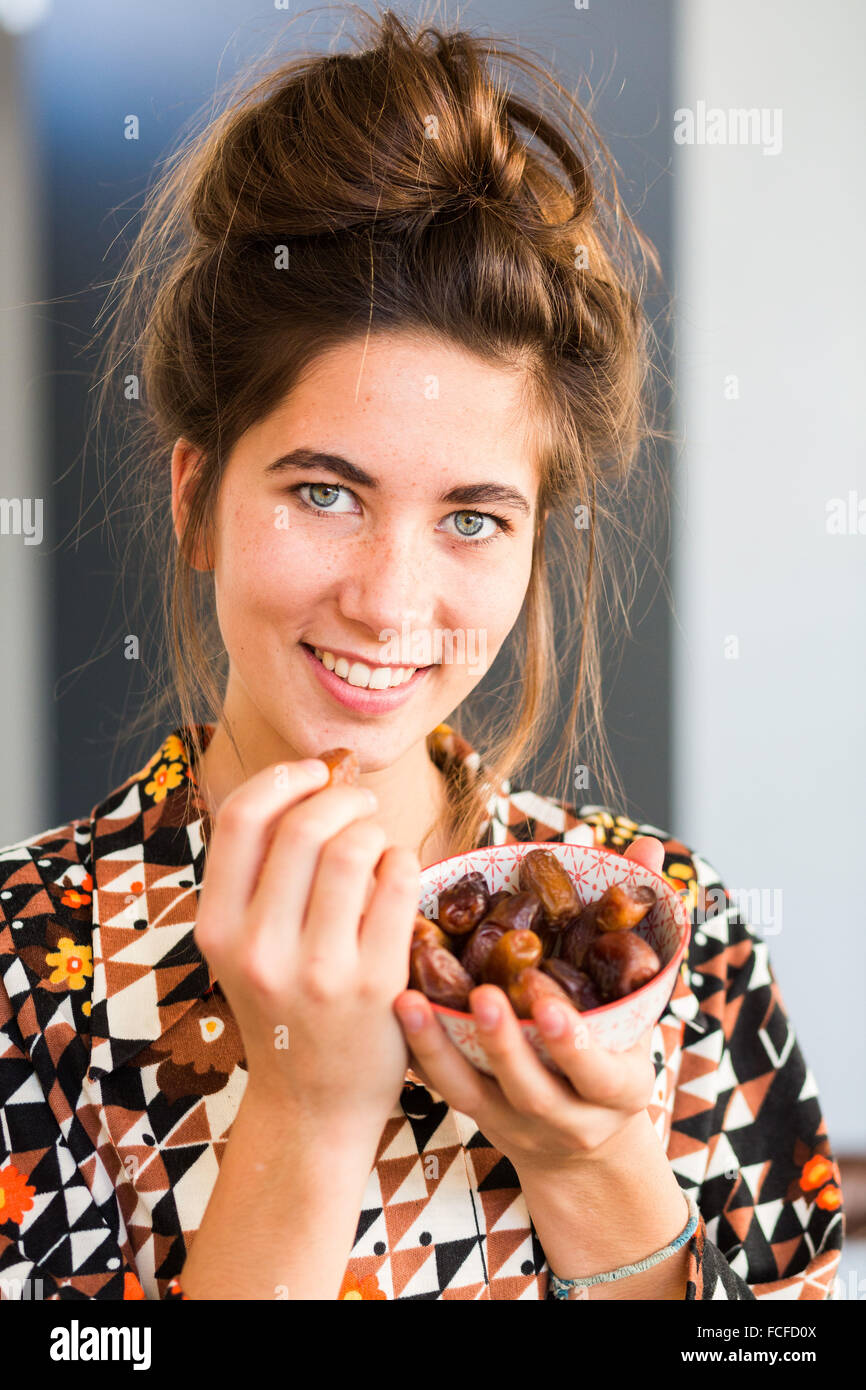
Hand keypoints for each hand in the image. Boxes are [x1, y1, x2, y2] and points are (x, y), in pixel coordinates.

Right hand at [194, 757, 420, 1150]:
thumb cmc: (285, 1008)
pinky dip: (403, 861)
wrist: (313, 1105)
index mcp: (217, 930)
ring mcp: (318, 969)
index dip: (281, 778)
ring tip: (377, 842)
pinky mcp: (375, 983)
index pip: (239, 818)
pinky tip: (397, 875)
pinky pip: (397, 882)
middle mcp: (260, 949)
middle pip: (302, 824)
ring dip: (373, 828)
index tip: (310, 772)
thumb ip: (261, 874)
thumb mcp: (243, 947)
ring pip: (353, 848)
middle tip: (358, 804)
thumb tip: (307, 778)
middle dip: (340, 795)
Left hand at [393, 837, 665, 1171]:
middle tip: (482, 994)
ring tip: (410, 999)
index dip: (576, 1045)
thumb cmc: (613, 1046)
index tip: (551, 1005)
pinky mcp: (473, 1113)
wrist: (582, 1140)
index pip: (600, 1074)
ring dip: (440, 1046)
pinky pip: (439, 1088)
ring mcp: (513, 1121)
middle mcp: (565, 1115)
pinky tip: (393, 1012)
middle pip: (530, 1087)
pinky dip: (416, 1051)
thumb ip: (643, 925)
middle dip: (505, 1043)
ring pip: (471, 1091)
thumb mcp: (640, 1003)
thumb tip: (646, 847)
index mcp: (616, 1088)